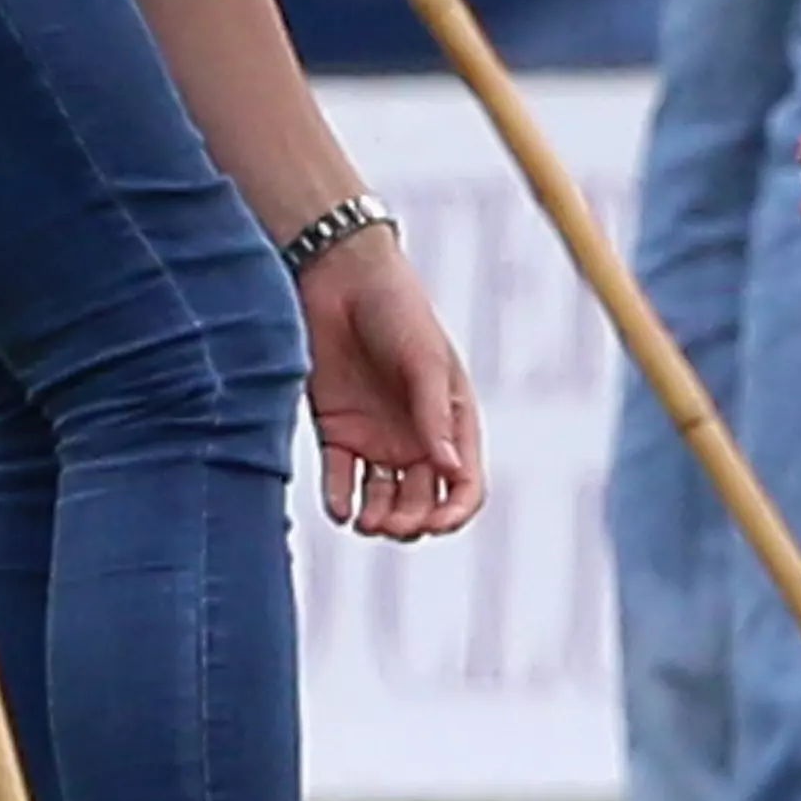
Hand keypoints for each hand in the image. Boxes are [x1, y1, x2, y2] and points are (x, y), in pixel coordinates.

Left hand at [297, 229, 484, 539]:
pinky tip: (340, 508)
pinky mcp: (336, 431)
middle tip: (390, 522)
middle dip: (410, 522)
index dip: (454, 512)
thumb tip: (450, 472)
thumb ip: (434, 415)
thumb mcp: (424, 361)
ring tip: (364, 521)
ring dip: (378, 521)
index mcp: (451, 422)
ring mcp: (374, 438)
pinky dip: (340, 501)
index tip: (435, 523)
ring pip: (382, 501)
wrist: (339, 277)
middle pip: (421, 503)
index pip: (464, 485)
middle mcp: (415, 437)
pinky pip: (340, 481)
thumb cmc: (397, 311)